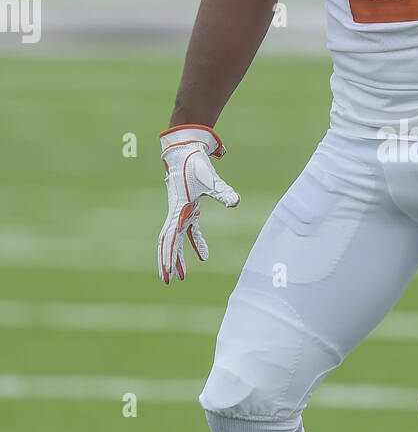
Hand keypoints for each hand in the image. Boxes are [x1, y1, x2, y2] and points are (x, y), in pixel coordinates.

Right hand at [158, 125, 239, 284]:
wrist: (186, 150)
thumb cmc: (195, 164)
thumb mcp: (210, 178)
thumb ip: (223, 191)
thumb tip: (236, 202)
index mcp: (179, 210)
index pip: (171, 238)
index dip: (169, 256)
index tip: (168, 273)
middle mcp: (177, 213)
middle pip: (169, 243)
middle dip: (167, 262)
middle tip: (168, 282)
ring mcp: (182, 212)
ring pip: (178, 240)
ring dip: (179, 257)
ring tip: (182, 276)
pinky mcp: (190, 208)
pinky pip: (191, 231)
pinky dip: (196, 243)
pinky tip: (204, 257)